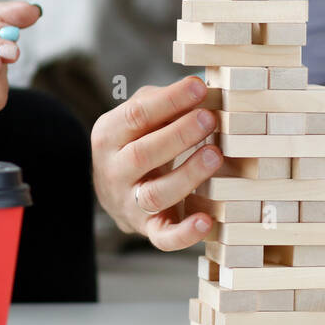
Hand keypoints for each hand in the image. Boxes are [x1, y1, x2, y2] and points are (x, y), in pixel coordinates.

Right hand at [90, 76, 223, 249]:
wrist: (117, 192)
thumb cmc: (139, 142)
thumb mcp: (141, 117)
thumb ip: (165, 101)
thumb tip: (202, 87)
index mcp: (109, 136)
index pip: (136, 115)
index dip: (169, 101)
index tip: (199, 88)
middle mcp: (114, 171)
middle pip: (143, 154)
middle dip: (179, 135)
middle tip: (210, 118)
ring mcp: (129, 204)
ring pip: (156, 194)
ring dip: (188, 174)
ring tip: (215, 155)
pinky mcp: (148, 230)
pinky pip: (164, 237)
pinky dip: (185, 233)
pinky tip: (207, 221)